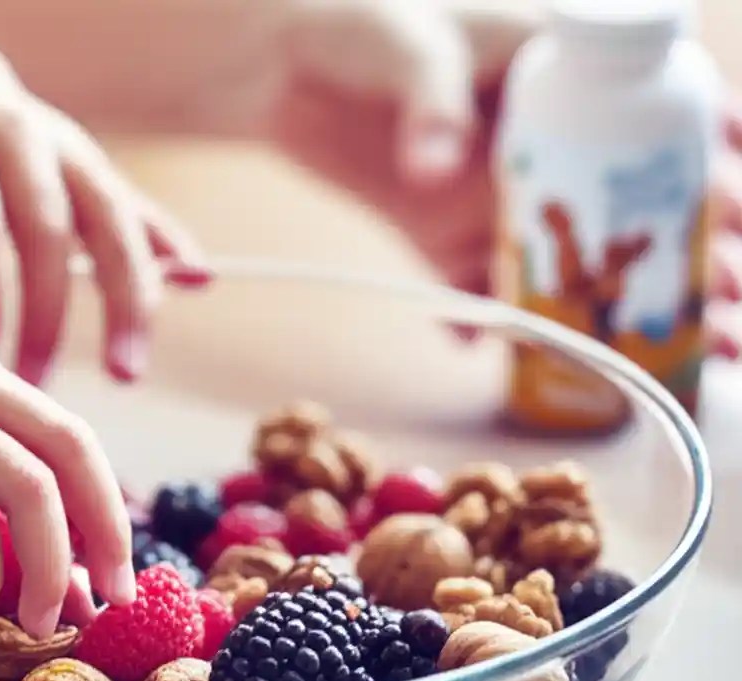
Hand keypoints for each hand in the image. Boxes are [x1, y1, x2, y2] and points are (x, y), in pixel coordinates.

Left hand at [0, 15, 208, 384]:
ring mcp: (67, 148)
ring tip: (127, 368)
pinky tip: (200, 278)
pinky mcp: (98, 160)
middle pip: (50, 230)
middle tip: (46, 390)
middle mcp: (19, 140)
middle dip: (54, 313)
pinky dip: (170, 240)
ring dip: (128, 293)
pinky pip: (140, 203)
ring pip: (110, 220)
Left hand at [269, 0, 741, 356]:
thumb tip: (437, 168)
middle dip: (683, 253)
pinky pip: (475, 285)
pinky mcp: (438, 230)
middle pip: (625, 203)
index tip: (737, 209)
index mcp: (558, 73)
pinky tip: (507, 358)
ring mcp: (490, 192)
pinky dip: (487, 323)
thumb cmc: (357, 19)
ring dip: (608, 304)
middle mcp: (539, 142)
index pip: (656, 115)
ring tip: (659, 352)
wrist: (274, 57)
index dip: (709, 159)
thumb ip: (431, 98)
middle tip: (726, 304)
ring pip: (563, 256)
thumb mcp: (410, 40)